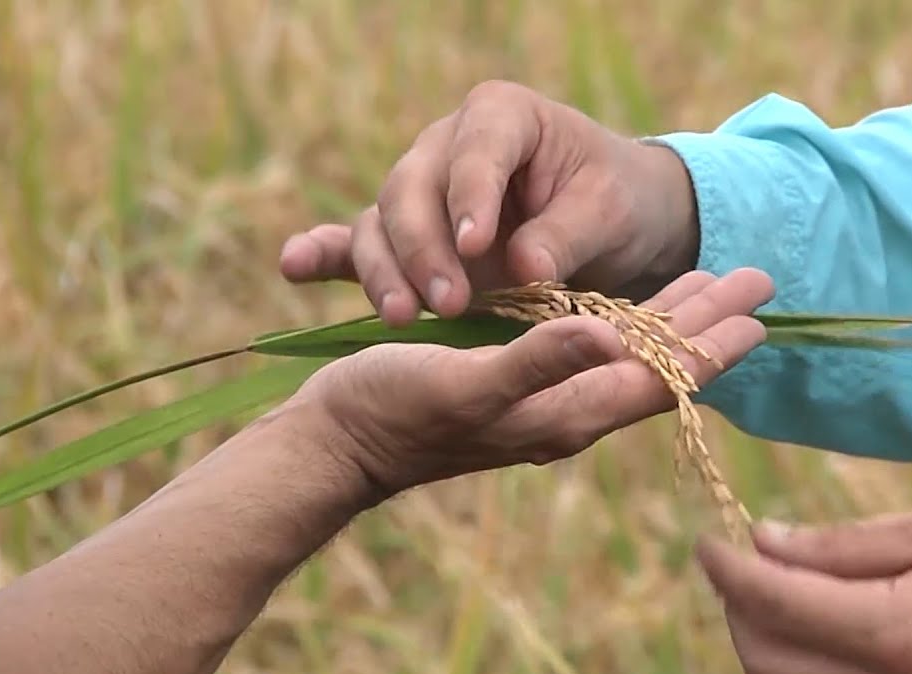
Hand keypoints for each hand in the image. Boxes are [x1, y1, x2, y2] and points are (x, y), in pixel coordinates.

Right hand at [278, 80, 700, 325]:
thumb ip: (567, 235)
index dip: (471, 195)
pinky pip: (355, 242)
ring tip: (405, 319)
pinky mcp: (406, 236)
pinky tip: (294, 268)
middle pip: (413, 186)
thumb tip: (525, 270)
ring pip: (381, 220)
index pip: (478, 148)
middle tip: (448, 303)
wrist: (609, 223)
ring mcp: (421, 191)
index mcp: (503, 117)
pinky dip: (324, 256)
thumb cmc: (616, 203)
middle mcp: (448, 145)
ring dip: (388, 271)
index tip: (476, 245)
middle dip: (425, 246)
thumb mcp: (609, 213)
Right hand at [288, 269, 771, 494]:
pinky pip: (588, 347)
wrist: (338, 444)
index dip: (711, 345)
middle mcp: (564, 409)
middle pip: (655, 362)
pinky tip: (619, 305)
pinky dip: (618, 320)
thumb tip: (608, 336)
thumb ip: (536, 365)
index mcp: (565, 413)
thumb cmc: (394, 413)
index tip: (761, 310)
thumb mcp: (465, 384)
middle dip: (706, 322)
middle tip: (757, 281)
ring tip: (705, 286)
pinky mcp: (515, 381)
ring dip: (668, 319)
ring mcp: (541, 397)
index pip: (659, 377)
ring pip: (626, 352)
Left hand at [696, 501, 911, 673]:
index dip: (726, 569)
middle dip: (738, 610)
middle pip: (765, 663)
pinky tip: (827, 624)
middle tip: (744, 562)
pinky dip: (809, 665)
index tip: (708, 540)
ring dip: (771, 638)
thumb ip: (843, 545)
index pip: (773, 605)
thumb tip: (766, 541)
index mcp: (896, 635)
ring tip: (788, 585)